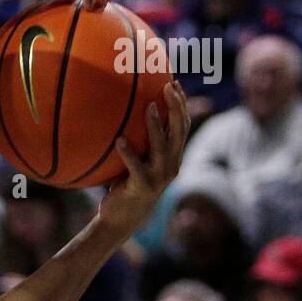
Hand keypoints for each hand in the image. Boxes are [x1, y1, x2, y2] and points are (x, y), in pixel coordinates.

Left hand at [96, 81, 190, 238]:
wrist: (122, 218)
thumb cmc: (126, 183)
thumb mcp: (136, 158)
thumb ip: (138, 140)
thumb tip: (123, 111)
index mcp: (173, 156)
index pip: (183, 125)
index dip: (181, 103)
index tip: (174, 82)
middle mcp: (171, 165)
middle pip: (179, 131)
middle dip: (176, 108)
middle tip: (167, 87)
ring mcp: (159, 177)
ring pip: (161, 148)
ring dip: (156, 126)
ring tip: (148, 107)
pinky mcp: (142, 188)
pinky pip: (136, 167)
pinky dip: (128, 153)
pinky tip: (119, 140)